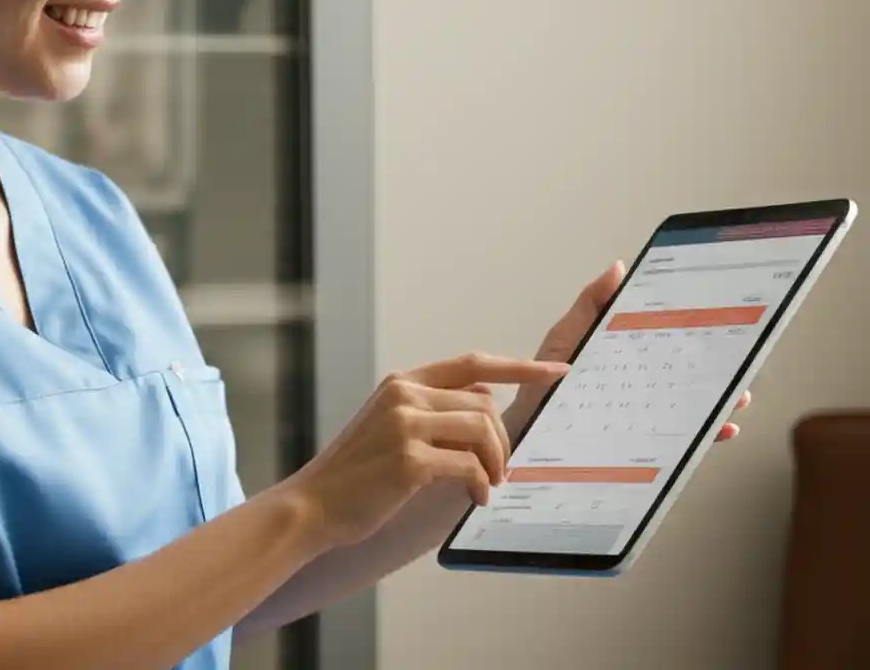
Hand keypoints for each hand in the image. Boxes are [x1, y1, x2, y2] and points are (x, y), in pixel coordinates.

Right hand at [287, 353, 569, 548]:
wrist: (313, 505)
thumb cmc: (355, 474)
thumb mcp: (390, 427)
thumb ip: (433, 411)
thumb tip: (487, 402)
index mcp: (402, 383)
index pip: (472, 364)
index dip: (519, 367)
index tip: (556, 371)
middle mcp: (404, 396)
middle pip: (485, 405)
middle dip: (501, 441)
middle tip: (499, 472)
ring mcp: (405, 425)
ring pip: (482, 431)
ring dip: (495, 463)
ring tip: (487, 486)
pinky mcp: (409, 460)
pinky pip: (470, 466)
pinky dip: (481, 485)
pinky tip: (474, 498)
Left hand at [504, 261, 752, 440]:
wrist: (526, 436)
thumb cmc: (542, 385)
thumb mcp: (565, 339)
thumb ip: (589, 306)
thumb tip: (619, 267)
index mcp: (626, 351)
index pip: (666, 334)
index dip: (694, 326)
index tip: (721, 317)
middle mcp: (641, 379)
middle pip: (687, 368)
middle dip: (719, 364)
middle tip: (742, 358)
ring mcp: (644, 410)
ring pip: (692, 401)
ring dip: (720, 398)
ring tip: (737, 396)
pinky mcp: (643, 440)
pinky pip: (681, 436)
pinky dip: (705, 434)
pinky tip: (721, 429)